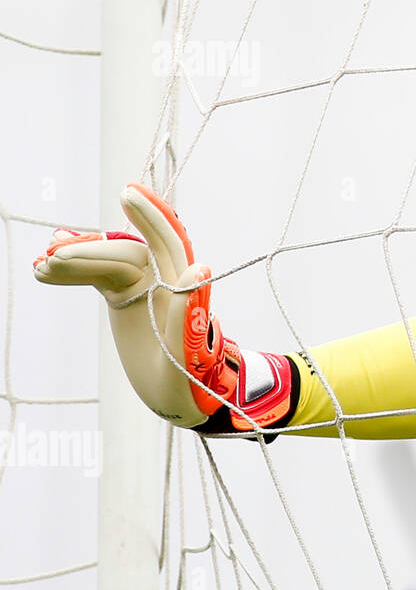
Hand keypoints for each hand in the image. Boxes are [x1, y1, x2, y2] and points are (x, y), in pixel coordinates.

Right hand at [33, 183, 294, 433]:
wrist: (179, 396)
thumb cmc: (187, 379)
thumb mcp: (186, 354)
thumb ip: (189, 314)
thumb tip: (200, 265)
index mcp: (184, 287)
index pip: (166, 242)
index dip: (150, 216)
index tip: (128, 193)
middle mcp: (165, 278)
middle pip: (126, 253)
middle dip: (90, 252)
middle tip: (50, 258)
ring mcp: (143, 284)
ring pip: (107, 261)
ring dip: (75, 261)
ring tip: (40, 267)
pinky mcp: (124, 294)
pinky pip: (97, 274)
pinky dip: (73, 271)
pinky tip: (44, 268)